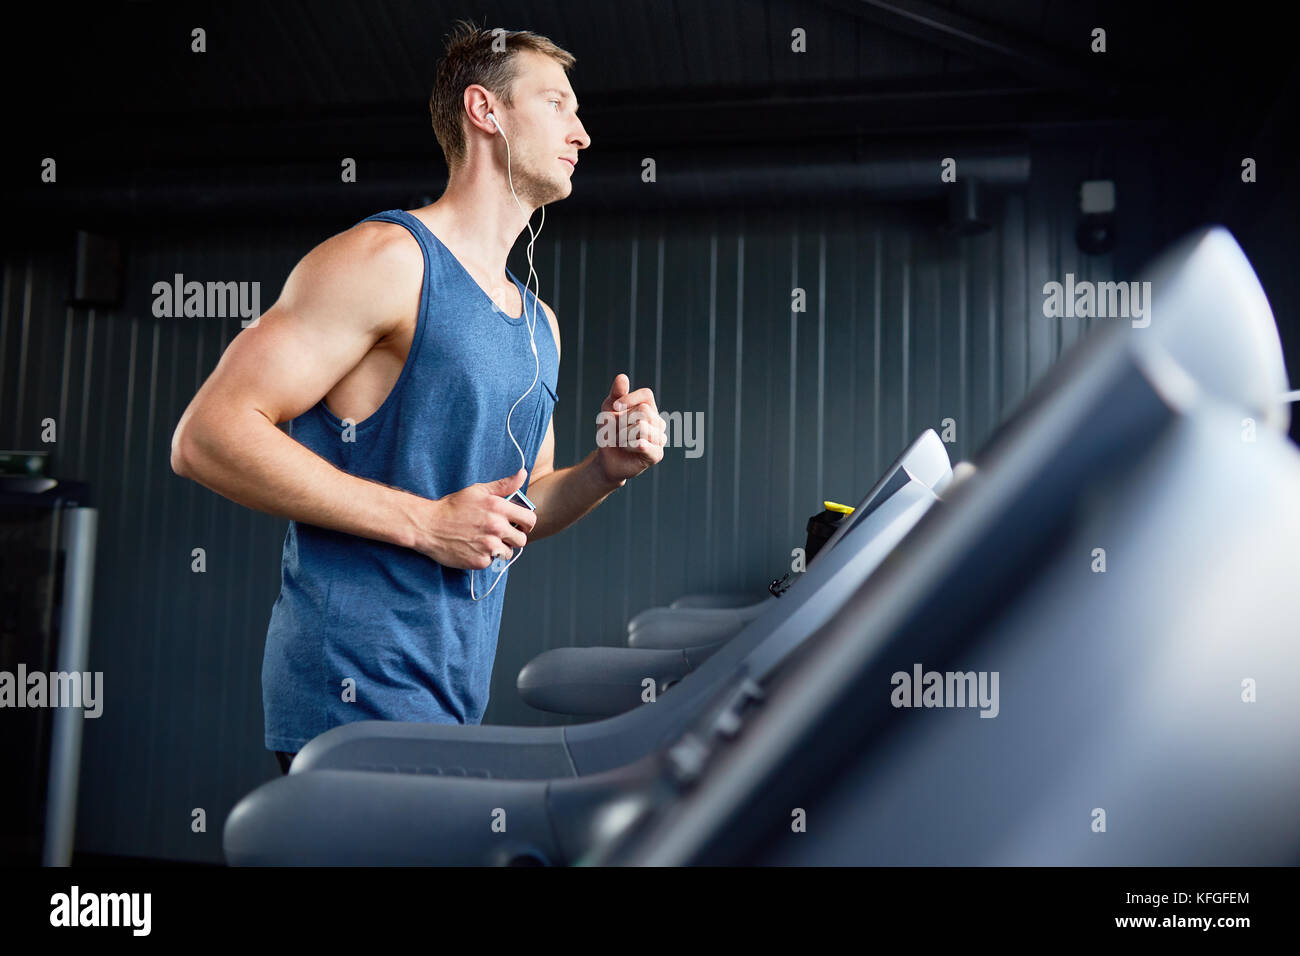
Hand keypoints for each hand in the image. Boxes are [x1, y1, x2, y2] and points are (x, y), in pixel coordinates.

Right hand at [413, 468, 537, 568]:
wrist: (428, 526)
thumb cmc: (452, 507)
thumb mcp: (478, 490)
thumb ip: (504, 484)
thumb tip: (523, 473)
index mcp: (499, 508)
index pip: (530, 520)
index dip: (527, 523)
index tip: (519, 525)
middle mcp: (496, 527)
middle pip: (522, 539)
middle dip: (514, 537)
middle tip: (501, 534)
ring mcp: (489, 546)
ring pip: (508, 552)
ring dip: (500, 548)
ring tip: (485, 540)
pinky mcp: (480, 561)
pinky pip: (492, 562)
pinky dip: (486, 557)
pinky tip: (474, 547)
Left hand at [595, 373, 665, 483]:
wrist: (607, 458)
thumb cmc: (610, 431)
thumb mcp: (609, 409)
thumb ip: (616, 393)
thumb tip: (622, 377)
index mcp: (649, 408)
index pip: (647, 395)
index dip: (630, 399)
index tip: (615, 408)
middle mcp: (658, 422)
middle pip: (644, 411)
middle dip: (624, 420)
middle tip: (617, 431)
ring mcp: (659, 438)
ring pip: (642, 427)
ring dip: (623, 435)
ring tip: (621, 441)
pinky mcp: (656, 454)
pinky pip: (645, 445)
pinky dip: (631, 445)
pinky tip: (627, 446)